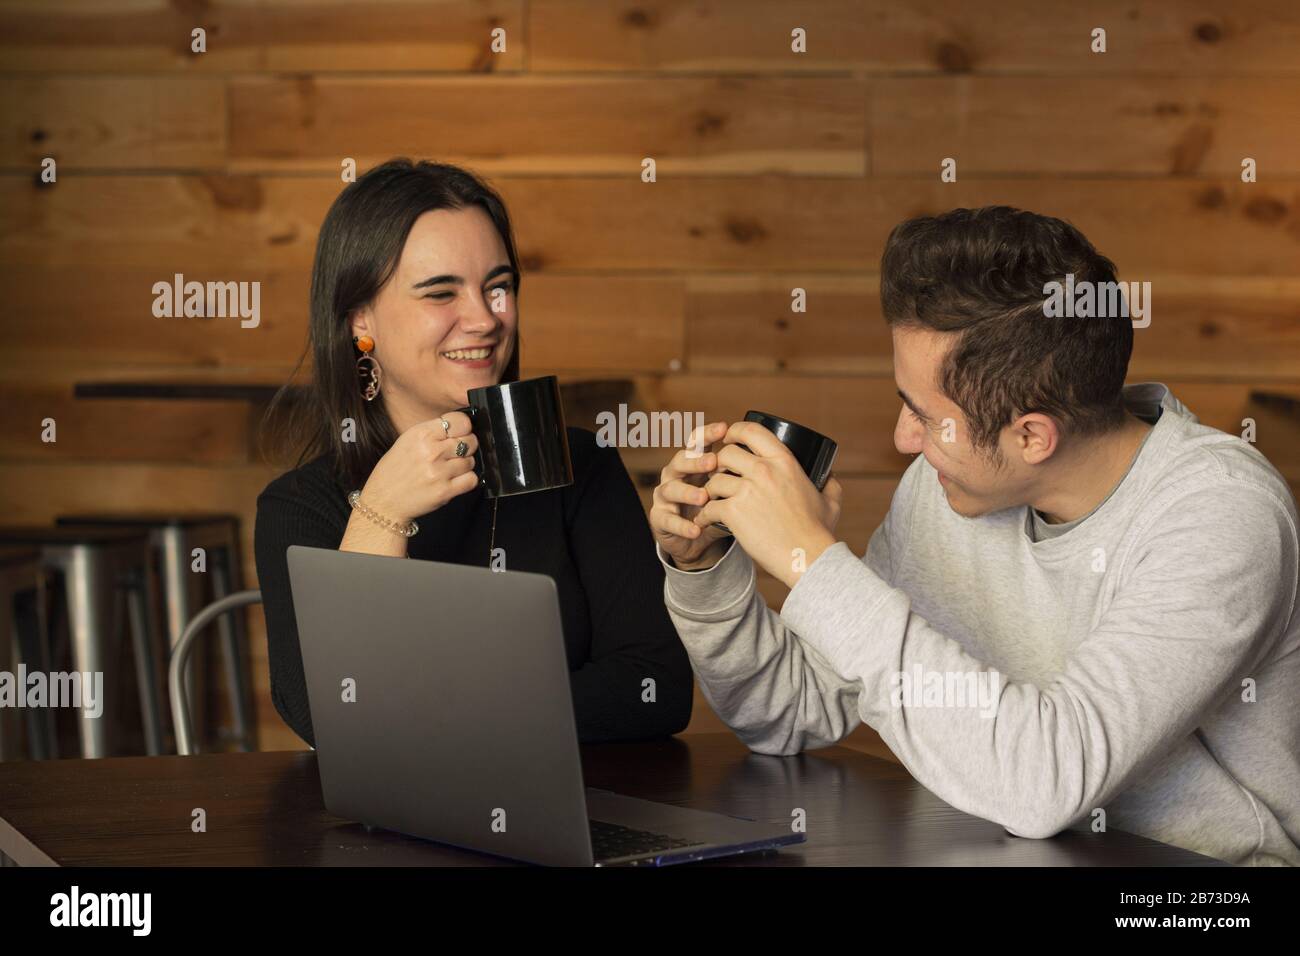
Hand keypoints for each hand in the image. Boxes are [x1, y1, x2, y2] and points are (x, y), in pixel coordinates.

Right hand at [358, 411, 480, 523]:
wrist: (382, 501)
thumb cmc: (394, 472)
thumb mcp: (407, 441)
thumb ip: (433, 433)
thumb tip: (460, 428)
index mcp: (421, 434)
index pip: (461, 422)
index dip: (464, 428)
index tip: (460, 434)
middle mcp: (431, 451)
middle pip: (470, 441)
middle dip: (467, 447)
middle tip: (455, 454)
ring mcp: (439, 472)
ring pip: (471, 461)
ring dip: (464, 466)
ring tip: (449, 470)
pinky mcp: (445, 491)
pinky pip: (472, 479)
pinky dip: (467, 480)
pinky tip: (455, 481)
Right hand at [649, 421, 732, 570]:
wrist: (694, 541)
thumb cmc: (713, 508)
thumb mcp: (727, 491)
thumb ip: (739, 476)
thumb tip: (768, 462)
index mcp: (693, 463)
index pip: (697, 442)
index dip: (707, 434)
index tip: (724, 428)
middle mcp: (676, 474)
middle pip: (680, 461)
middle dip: (696, 461)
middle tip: (712, 462)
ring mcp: (665, 496)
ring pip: (671, 489)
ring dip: (687, 492)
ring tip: (703, 498)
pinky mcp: (659, 518)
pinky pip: (667, 519)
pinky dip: (681, 525)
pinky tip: (695, 529)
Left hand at [694, 420, 842, 587]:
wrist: (807, 558)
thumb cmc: (818, 532)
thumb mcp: (830, 501)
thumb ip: (829, 483)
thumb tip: (829, 474)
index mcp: (784, 461)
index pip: (752, 431)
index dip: (734, 431)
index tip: (728, 438)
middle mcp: (764, 471)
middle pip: (726, 454)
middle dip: (718, 464)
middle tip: (719, 476)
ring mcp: (747, 491)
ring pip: (714, 481)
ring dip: (709, 491)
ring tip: (712, 501)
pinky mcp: (734, 512)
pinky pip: (709, 507)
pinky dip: (704, 516)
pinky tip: (706, 522)